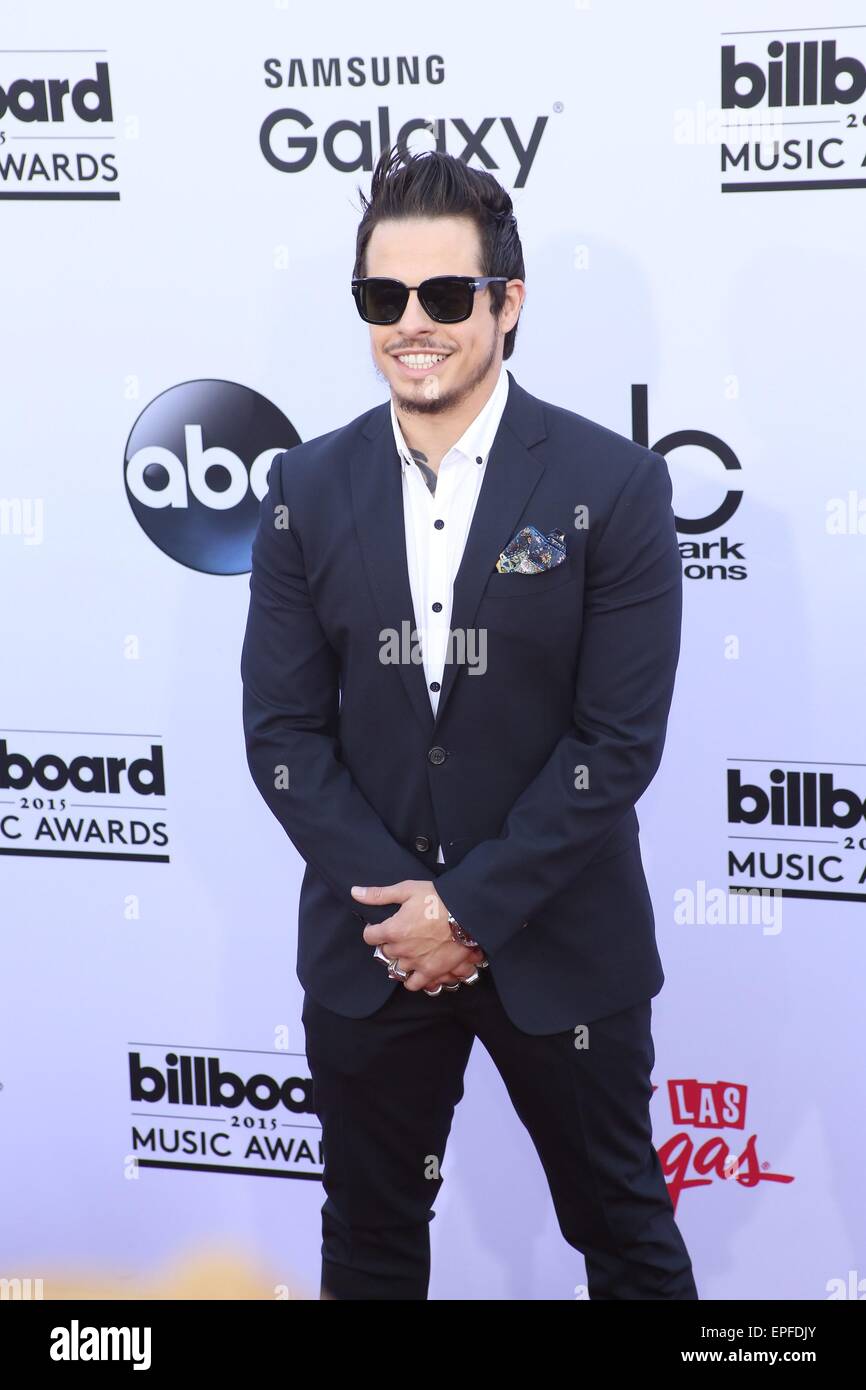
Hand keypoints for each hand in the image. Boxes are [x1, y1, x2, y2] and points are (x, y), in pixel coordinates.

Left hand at [353, 879, 485, 992]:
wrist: (467, 912)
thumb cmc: (438, 899)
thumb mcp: (407, 890)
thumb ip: (379, 894)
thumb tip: (355, 893)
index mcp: (392, 930)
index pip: (370, 937)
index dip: (374, 930)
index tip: (381, 926)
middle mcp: (401, 950)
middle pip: (385, 952)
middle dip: (390, 944)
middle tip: (402, 935)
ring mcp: (416, 963)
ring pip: (398, 969)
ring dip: (401, 961)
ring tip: (410, 952)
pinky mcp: (432, 972)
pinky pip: (415, 984)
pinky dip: (413, 979)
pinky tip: (417, 970)